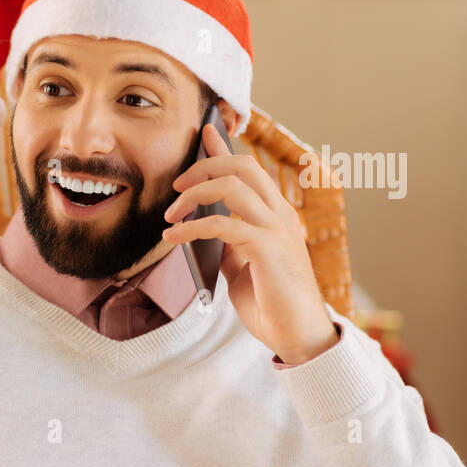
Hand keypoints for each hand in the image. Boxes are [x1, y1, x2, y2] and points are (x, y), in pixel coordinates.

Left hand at [162, 124, 339, 364]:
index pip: (249, 170)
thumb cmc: (271, 303)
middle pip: (242, 166)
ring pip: (233, 186)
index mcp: (276, 215)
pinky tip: (174, 239)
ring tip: (170, 216)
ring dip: (193, 195)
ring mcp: (277, 229)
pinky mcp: (267, 248)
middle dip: (203, 166)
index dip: (224, 148)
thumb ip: (229, 243)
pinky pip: (224, 224)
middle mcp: (280, 214)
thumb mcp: (242, 266)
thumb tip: (204, 227)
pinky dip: (192, 227)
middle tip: (176, 186)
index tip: (205, 131)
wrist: (296, 335)